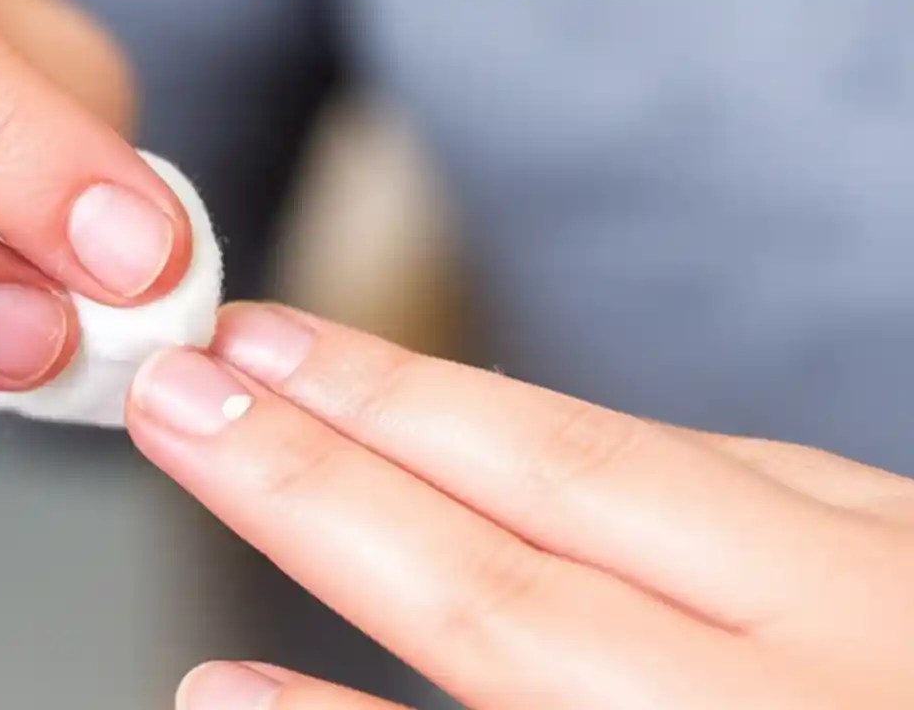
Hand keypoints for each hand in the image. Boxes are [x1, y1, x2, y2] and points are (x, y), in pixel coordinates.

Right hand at [128, 303, 913, 708]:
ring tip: (288, 356)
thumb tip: (258, 708)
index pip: (488, 637)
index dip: (313, 613)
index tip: (188, 572)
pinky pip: (735, 466)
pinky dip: (583, 446)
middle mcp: (829, 677)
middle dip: (326, 457)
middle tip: (189, 382)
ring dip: (424, 409)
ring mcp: (888, 589)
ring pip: (613, 465)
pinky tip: (487, 424)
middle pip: (527, 536)